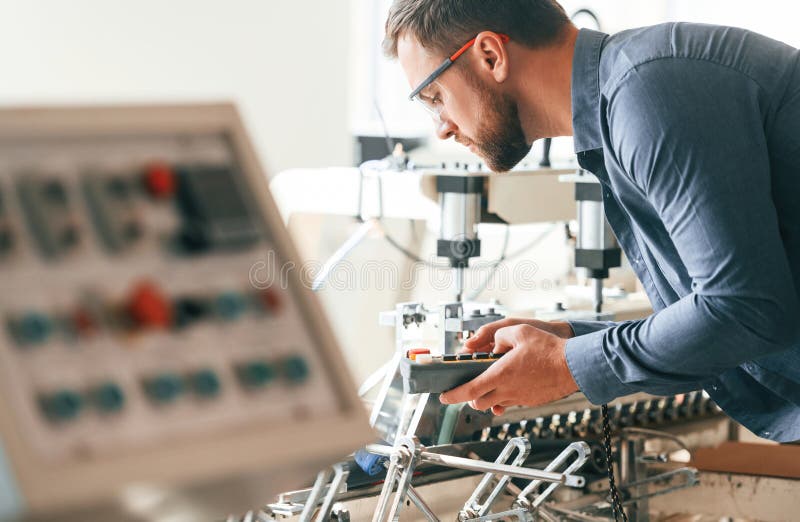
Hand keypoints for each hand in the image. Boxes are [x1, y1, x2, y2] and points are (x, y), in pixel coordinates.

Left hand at [440, 324, 578, 414]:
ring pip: (494, 404)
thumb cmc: (549, 349)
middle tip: (466, 386)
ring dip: (488, 397)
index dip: (453, 395)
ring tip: (491, 382)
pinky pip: (511, 402)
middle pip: (478, 402)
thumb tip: (492, 344)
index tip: (444, 396)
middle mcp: (507, 390)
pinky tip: (511, 383)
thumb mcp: (519, 331)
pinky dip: (505, 396)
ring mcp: (519, 398)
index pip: (469, 391)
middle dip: (469, 397)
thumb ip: (499, 336)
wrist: (574, 366)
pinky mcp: (530, 400)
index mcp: (500, 374)